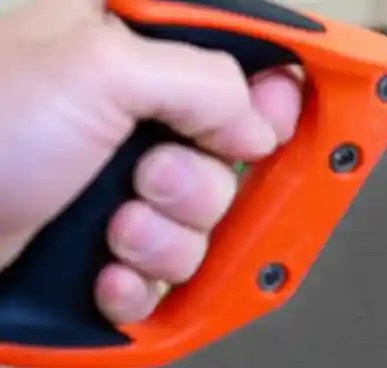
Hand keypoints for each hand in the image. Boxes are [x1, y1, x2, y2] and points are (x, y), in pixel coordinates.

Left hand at [0, 0, 301, 322]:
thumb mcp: (98, 71)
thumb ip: (203, 80)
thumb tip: (263, 118)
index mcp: (132, 58)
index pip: (242, 69)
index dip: (276, 98)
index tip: (281, 125)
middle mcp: (131, 123)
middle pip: (237, 165)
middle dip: (198, 186)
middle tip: (148, 178)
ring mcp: (118, 192)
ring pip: (204, 230)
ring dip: (163, 240)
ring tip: (109, 229)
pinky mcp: (102, 254)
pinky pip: (165, 282)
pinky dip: (135, 284)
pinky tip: (97, 272)